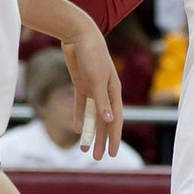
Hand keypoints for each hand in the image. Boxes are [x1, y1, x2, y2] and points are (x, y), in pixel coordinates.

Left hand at [61, 24, 123, 160]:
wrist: (79, 35)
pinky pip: (82, 105)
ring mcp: (93, 88)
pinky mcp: (81, 84)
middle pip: (105, 121)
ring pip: (94, 115)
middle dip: (102, 140)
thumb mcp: (96, 79)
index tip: (112, 154)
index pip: (115, 119)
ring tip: (86, 149)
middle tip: (99, 158)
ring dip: (91, 132)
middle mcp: (105, 92)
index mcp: (114, 91)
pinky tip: (78, 129)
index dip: (114, 137)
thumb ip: (102, 100)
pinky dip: (80, 117)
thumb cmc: (92, 55)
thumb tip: (109, 120)